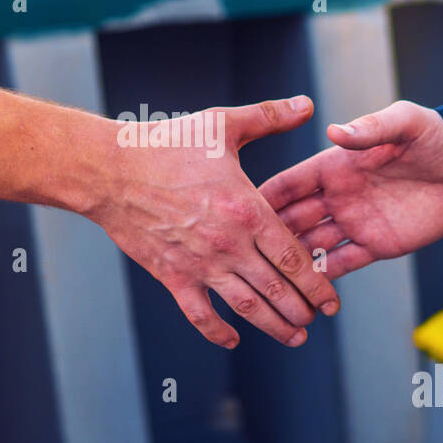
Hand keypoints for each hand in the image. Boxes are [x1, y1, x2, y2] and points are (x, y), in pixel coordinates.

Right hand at [87, 96, 340, 348]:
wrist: (111, 171)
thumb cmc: (167, 144)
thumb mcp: (222, 125)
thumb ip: (270, 117)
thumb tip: (306, 103)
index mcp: (247, 210)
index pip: (294, 258)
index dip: (317, 283)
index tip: (331, 301)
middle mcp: (229, 244)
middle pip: (277, 289)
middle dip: (302, 311)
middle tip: (315, 321)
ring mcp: (200, 264)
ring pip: (247, 307)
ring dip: (273, 327)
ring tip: (293, 337)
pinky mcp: (172, 276)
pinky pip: (200, 313)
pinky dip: (217, 332)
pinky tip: (232, 339)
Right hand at [259, 101, 442, 278]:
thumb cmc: (436, 137)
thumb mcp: (405, 123)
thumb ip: (370, 128)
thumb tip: (335, 132)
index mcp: (335, 166)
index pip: (290, 184)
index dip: (265, 198)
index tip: (237, 213)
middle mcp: (337, 196)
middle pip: (293, 220)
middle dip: (269, 238)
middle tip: (243, 258)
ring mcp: (354, 222)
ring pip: (312, 247)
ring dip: (291, 264)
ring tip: (268, 282)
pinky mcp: (375, 245)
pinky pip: (343, 264)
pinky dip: (324, 279)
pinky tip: (303, 294)